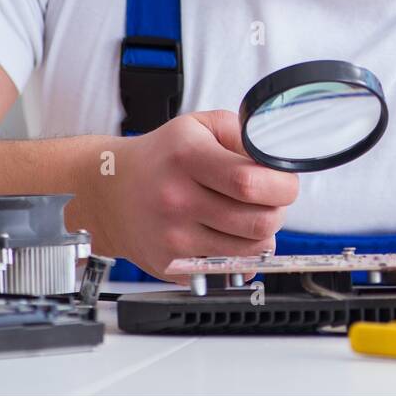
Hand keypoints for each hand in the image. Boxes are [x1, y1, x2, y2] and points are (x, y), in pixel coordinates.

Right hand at [102, 109, 298, 279]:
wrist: (111, 191)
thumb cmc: (161, 158)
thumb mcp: (199, 126)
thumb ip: (243, 134)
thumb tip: (277, 158)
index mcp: (187, 158)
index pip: (251, 182)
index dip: (282, 185)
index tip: (284, 181)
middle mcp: (177, 199)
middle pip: (258, 221)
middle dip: (278, 211)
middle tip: (269, 200)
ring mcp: (174, 238)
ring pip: (250, 250)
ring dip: (262, 234)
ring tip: (247, 216)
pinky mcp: (173, 265)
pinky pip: (230, 269)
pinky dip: (241, 256)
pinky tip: (229, 236)